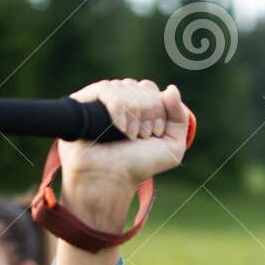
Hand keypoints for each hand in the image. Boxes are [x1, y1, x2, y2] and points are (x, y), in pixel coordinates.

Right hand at [57, 79, 190, 211]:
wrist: (111, 177)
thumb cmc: (138, 165)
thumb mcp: (172, 147)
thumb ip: (180, 117)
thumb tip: (171, 88)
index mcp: (140, 106)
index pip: (152, 89)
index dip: (159, 109)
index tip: (154, 134)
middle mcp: (121, 99)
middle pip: (143, 86)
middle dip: (149, 112)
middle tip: (142, 137)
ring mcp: (103, 99)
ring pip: (126, 86)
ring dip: (134, 114)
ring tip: (130, 136)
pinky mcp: (84, 100)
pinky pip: (106, 89)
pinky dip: (118, 108)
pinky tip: (121, 127)